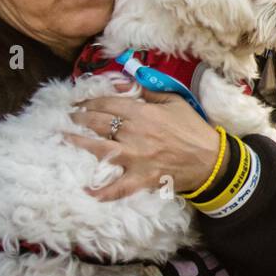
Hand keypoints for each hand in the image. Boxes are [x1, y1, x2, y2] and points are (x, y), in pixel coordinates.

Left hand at [67, 82, 218, 199]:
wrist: (211, 160)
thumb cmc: (194, 129)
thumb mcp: (175, 102)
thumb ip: (149, 91)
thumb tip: (125, 83)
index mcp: (143, 113)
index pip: (107, 103)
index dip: (90, 101)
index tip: (80, 102)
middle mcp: (134, 133)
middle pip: (98, 123)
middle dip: (80, 118)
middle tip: (70, 117)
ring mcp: (135, 157)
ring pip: (99, 149)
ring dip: (78, 143)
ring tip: (65, 138)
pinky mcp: (140, 178)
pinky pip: (118, 187)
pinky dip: (102, 192)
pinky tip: (87, 192)